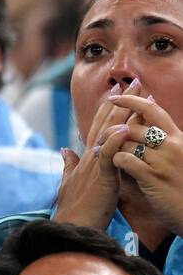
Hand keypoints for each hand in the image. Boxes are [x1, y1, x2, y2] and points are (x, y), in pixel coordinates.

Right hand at [53, 79, 143, 228]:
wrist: (72, 224)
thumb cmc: (76, 207)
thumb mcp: (71, 182)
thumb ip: (68, 164)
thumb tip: (64, 150)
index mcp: (87, 156)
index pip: (100, 126)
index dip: (110, 107)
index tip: (120, 91)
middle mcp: (90, 154)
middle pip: (107, 122)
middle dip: (122, 101)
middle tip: (135, 81)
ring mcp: (94, 163)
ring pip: (108, 132)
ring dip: (123, 113)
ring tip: (136, 95)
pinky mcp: (100, 175)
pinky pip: (108, 154)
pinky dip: (115, 140)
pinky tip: (124, 127)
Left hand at [107, 93, 182, 235]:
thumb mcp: (180, 158)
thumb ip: (165, 141)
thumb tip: (142, 123)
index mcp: (179, 138)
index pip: (153, 110)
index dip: (131, 100)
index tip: (114, 96)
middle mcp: (172, 146)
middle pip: (134, 126)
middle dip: (112, 131)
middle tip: (99, 138)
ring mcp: (163, 161)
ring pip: (126, 142)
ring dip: (109, 146)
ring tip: (99, 151)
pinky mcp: (153, 177)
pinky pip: (125, 160)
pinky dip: (115, 160)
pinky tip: (113, 164)